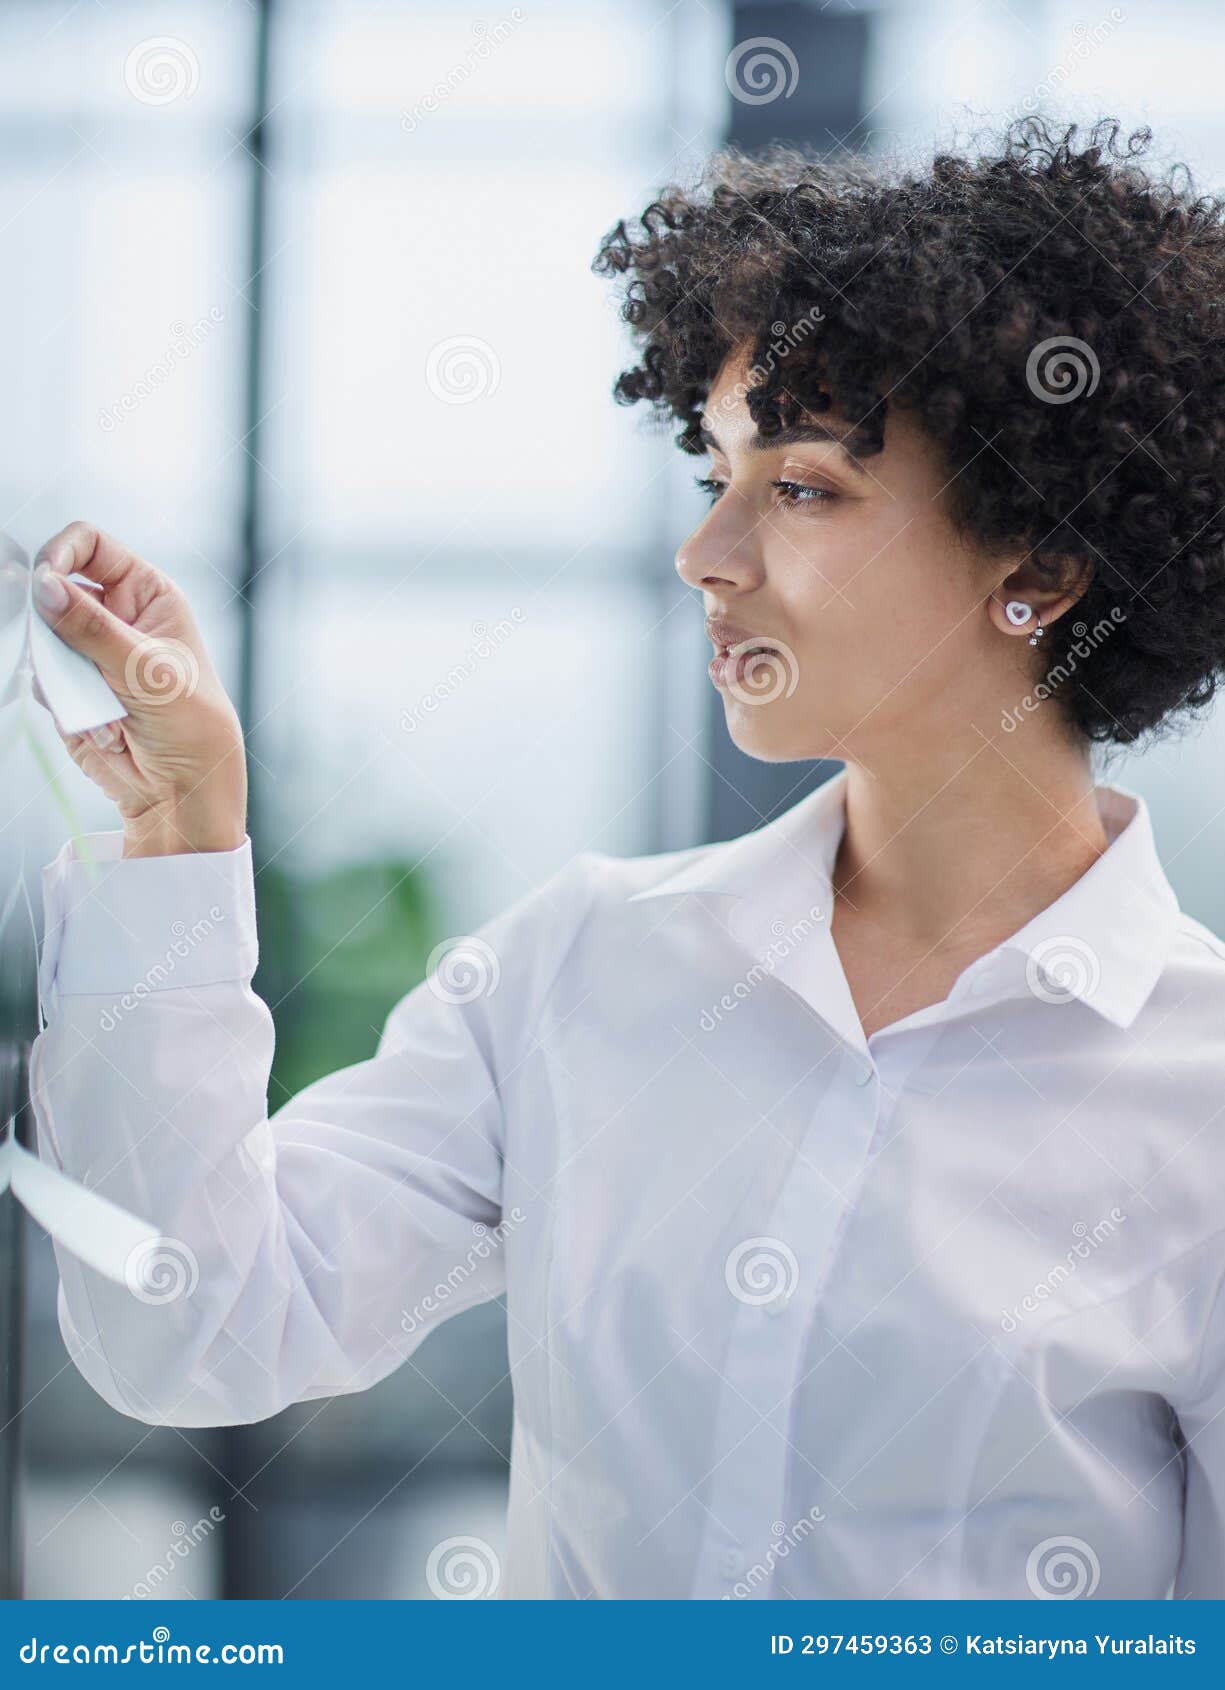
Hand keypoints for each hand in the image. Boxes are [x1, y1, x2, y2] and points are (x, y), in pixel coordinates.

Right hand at [31, 521, 247, 857]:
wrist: (180, 787)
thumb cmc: (188, 721)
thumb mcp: (146, 669)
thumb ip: (91, 628)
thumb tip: (45, 585)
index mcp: (145, 593)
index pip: (89, 545)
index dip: (60, 553)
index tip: (43, 581)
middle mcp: (115, 615)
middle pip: (53, 588)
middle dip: (52, 623)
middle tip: (71, 658)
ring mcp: (89, 651)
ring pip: (41, 637)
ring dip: (61, 672)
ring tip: (102, 705)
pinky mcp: (70, 687)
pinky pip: (42, 679)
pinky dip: (60, 701)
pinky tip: (99, 725)